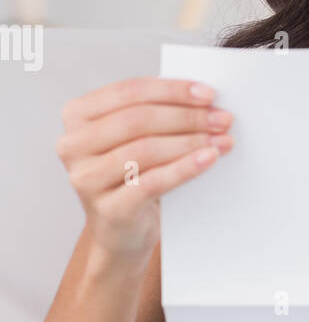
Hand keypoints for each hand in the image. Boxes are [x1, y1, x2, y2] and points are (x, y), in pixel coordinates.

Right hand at [56, 77, 233, 263]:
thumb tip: (205, 99)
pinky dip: (185, 168)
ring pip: (145, 150)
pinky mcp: (108, 209)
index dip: (172, 90)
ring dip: (191, 141)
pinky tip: (209, 159)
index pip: (129, 91)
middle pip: (137, 120)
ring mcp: (86, 179)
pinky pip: (153, 182)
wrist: (122, 230)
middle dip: (187, 117)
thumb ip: (155, 112)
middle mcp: (73, 145)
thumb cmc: (132, 175)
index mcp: (77, 116)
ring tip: (222, 140)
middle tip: (222, 119)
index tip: (209, 94)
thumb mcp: (134, 138)